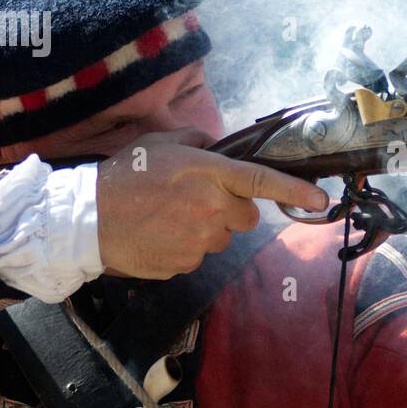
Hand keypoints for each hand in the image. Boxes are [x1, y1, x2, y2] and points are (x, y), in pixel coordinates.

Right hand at [96, 128, 327, 278]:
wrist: (84, 220)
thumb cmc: (124, 176)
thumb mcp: (160, 144)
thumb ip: (198, 142)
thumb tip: (219, 148)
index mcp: (210, 174)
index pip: (263, 182)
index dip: (295, 191)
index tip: (322, 199)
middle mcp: (212, 209)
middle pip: (247, 217)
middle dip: (230, 210)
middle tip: (195, 200)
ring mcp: (200, 241)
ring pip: (222, 238)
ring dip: (206, 229)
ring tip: (169, 218)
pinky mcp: (186, 265)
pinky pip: (199, 256)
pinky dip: (185, 247)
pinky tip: (160, 235)